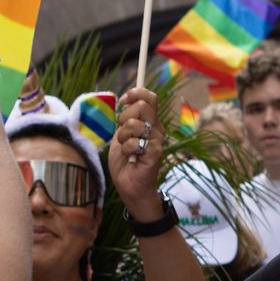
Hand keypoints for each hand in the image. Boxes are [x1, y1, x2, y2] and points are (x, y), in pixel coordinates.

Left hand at [108, 86, 164, 216]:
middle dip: (125, 116)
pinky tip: (130, 158)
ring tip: (125, 148)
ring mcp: (157, 141)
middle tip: (122, 132)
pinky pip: (134, 143)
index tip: (122, 102)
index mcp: (149, 122)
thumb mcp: (122, 136)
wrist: (131, 187)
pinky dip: (125, 150)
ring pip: (134, 124)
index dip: (136, 93)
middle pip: (142, 106)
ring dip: (122, 137)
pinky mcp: (154, 153)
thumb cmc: (126, 163)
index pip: (149, 97)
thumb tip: (123, 102)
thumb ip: (125, 121)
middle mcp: (156, 129)